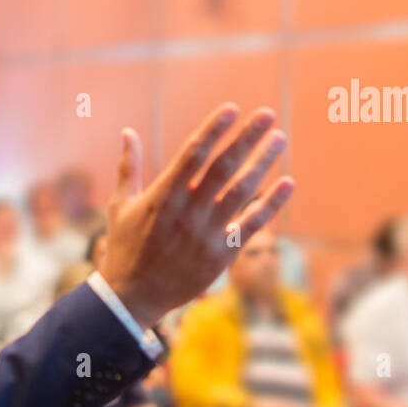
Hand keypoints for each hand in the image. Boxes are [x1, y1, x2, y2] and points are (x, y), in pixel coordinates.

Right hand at [98, 104, 294, 326]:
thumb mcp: (119, 205)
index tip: (232, 109)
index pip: (193, 154)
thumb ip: (129, 168)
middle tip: (267, 115)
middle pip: (222, 167)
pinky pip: (251, 225)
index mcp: (163, 195)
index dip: (213, 130)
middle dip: (246, 138)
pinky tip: (287, 183)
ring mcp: (206, 234)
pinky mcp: (220, 255)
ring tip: (279, 138)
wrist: (132, 297)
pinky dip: (270, 204)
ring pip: (241, 191)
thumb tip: (128, 132)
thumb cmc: (124, 248)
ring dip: (262, 163)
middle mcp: (187, 211)